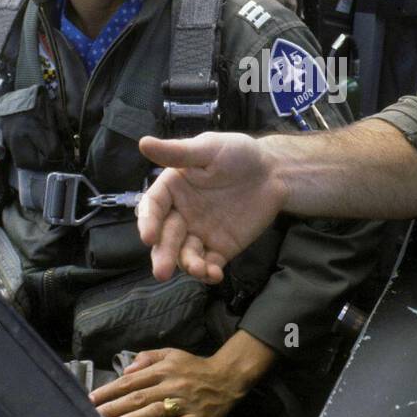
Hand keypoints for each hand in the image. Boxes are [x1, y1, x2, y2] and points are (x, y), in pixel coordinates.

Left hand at [89, 346, 252, 416]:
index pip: (132, 380)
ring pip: (155, 411)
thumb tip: (127, 369)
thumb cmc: (194, 367)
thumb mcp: (172, 354)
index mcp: (164, 369)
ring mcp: (184, 402)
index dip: (111, 389)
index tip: (92, 398)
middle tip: (95, 415)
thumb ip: (148, 357)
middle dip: (114, 406)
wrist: (226, 377)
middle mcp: (171, 385)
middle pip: (139, 397)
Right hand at [138, 132, 287, 282]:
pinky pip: (209, 264)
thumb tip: (143, 142)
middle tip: (161, 272)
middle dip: (163, 255)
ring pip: (185, 255)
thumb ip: (177, 152)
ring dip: (188, 265)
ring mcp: (200, 233)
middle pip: (166, 238)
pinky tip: (214, 274)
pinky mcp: (220, 248)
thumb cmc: (238, 153)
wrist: (273, 172)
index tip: (148, 237)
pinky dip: (208, 273)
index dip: (148, 222)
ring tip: (199, 269)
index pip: (153, 208)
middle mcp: (181, 214)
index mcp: (172, 189)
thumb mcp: (208, 148)